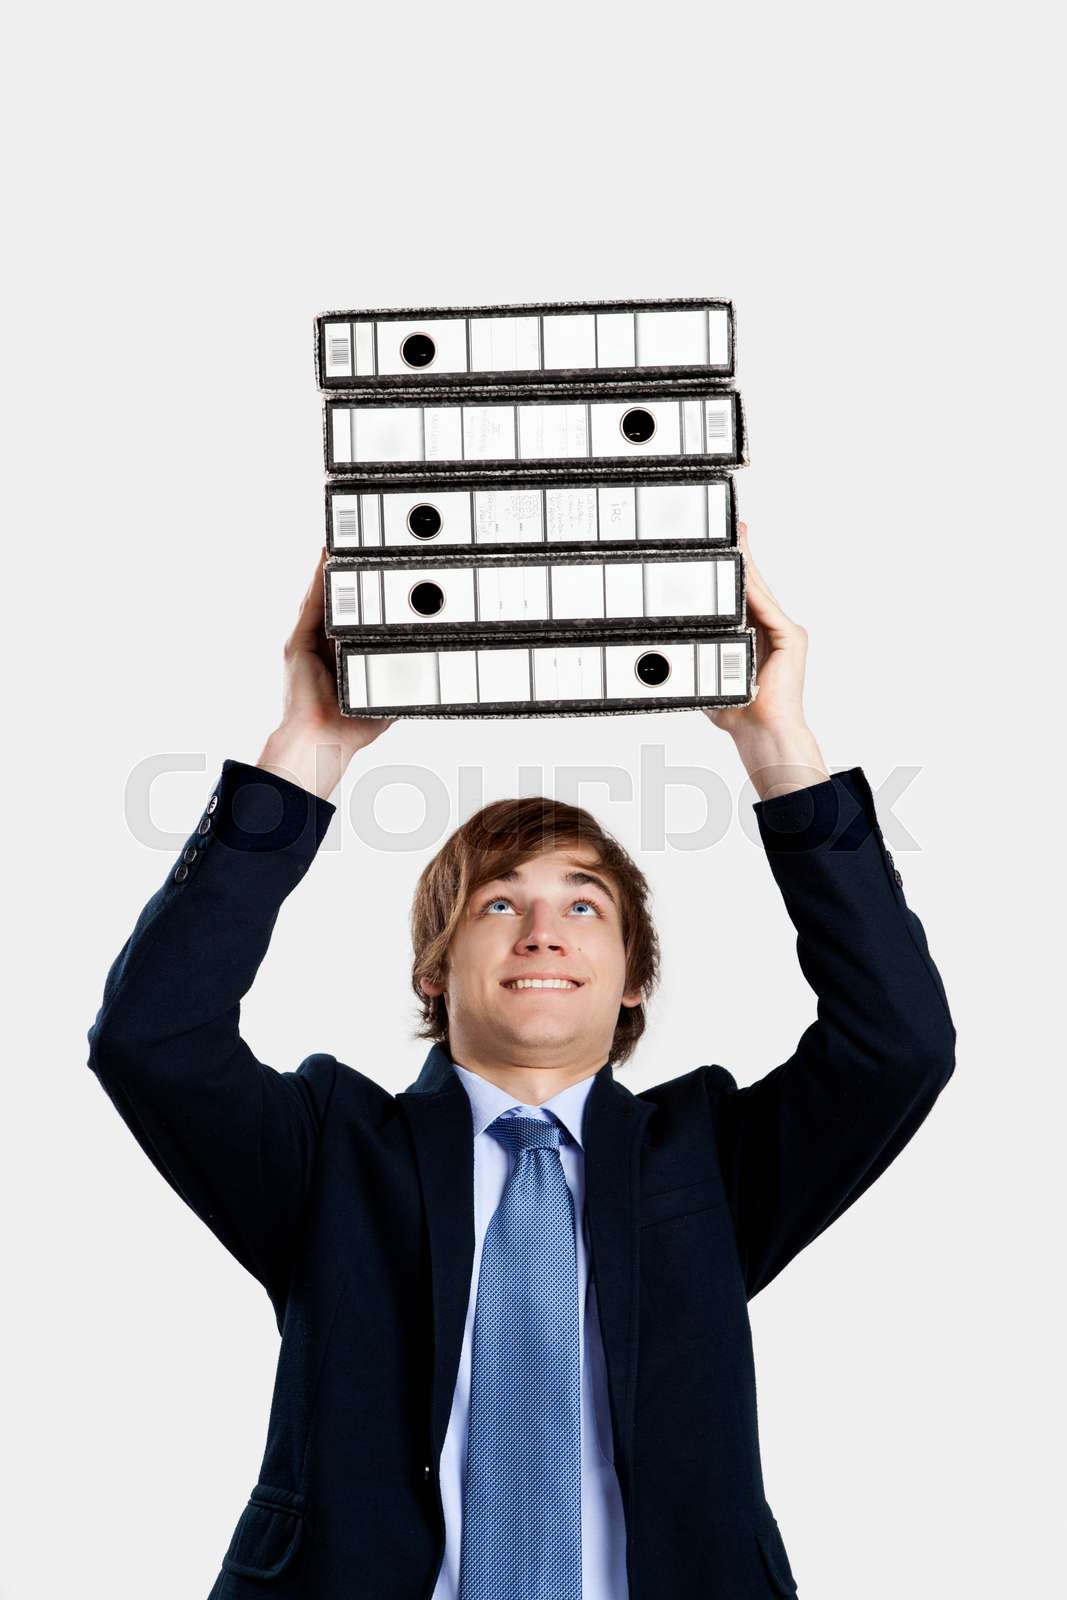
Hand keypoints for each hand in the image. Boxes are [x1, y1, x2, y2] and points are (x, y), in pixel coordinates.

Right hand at [255, 546, 394, 798]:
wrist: (323, 742)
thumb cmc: (353, 727)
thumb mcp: (387, 697)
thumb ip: (406, 678)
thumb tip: (434, 666)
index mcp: (340, 655)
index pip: (351, 614)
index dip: (360, 589)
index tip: (372, 564)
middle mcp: (322, 645)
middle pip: (335, 598)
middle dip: (343, 570)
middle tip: (356, 539)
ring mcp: (308, 642)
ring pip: (322, 595)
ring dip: (329, 566)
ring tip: (341, 536)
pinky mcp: (298, 643)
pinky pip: (312, 603)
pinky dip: (319, 578)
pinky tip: (327, 556)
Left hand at [704, 524, 829, 799]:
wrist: (762, 733)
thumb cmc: (738, 713)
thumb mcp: (708, 677)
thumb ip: (695, 657)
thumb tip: (664, 647)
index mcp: (757, 638)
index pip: (745, 598)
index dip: (736, 572)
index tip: (725, 547)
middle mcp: (775, 631)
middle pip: (755, 586)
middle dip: (744, 556)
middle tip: (734, 527)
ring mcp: (786, 633)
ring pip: (761, 591)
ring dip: (748, 563)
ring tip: (737, 537)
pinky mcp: (791, 638)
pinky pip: (767, 607)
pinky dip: (754, 588)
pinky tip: (742, 569)